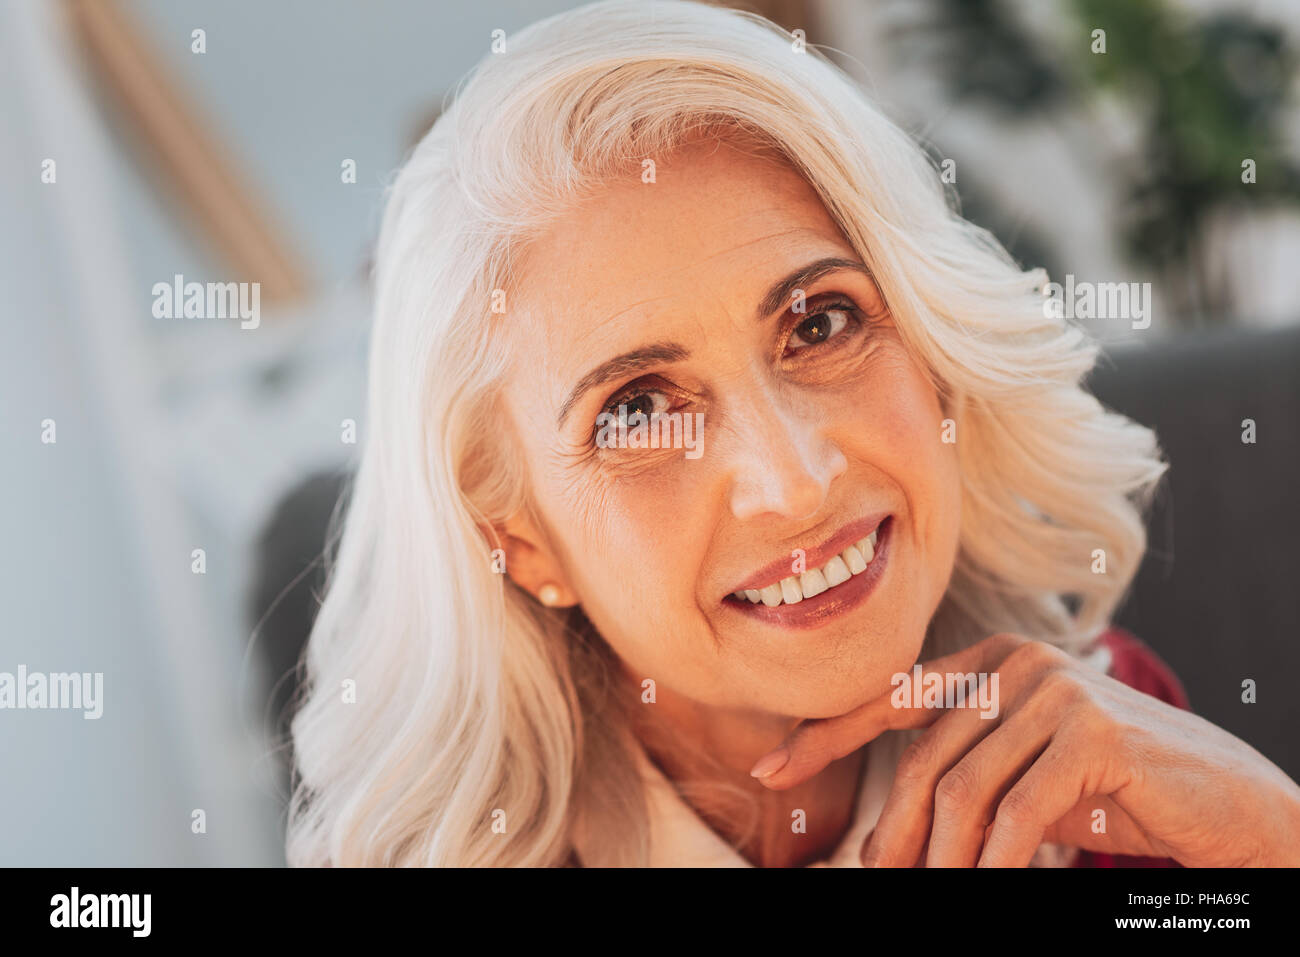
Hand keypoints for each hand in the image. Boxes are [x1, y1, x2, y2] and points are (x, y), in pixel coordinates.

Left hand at [748, 633, 1299, 866]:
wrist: (1215, 798)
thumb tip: (889, 835)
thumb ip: (963, 770)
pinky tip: (992, 885)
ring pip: (965, 790)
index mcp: (988, 660)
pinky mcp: (1092, 730)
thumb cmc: (1108, 786)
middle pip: (925, 760)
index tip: (771, 771)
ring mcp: (1055, 690)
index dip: (826, 735)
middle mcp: (1015, 662)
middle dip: (895, 832)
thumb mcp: (1021, 768)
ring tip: (937, 893)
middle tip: (877, 880)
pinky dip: (997, 861)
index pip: (889, 697)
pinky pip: (1018, 811)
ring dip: (945, 857)